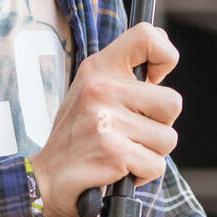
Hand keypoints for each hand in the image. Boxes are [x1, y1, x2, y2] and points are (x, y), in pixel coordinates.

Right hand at [31, 22, 182, 216]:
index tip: (155, 79)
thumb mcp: (91, 92)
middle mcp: (102, 88)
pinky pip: (156, 165)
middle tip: (129, 133)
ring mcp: (106, 120)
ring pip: (167, 139)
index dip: (165, 55)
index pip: (146, 36)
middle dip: (159, 126)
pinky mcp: (113, 152)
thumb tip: (161, 66)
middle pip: (172, 102)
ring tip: (120, 152)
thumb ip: (123, 77)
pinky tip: (117, 170)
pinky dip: (141, 174)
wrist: (44, 179)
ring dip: (150, 154)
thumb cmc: (76, 137)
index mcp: (98, 68)